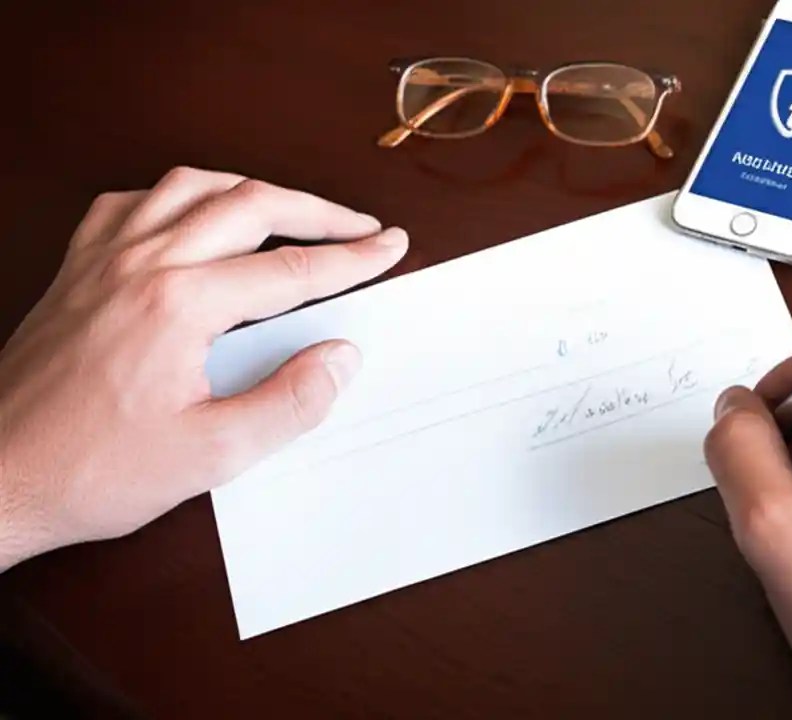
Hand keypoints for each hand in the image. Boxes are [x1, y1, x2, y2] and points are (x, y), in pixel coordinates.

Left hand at [0, 167, 407, 569]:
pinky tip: (196, 215)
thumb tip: (338, 359)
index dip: (353, 257)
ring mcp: (103, 257)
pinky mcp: (77, 268)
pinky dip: (181, 196)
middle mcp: (142, 263)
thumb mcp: (211, 455)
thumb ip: (289, 403)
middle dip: (318, 211)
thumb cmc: (89, 470)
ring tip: (292, 210)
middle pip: (251, 204)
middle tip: (358, 226)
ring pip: (194, 186)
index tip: (388, 246)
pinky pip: (134, 201)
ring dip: (253, 190)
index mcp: (180, 304)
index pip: (292, 269)